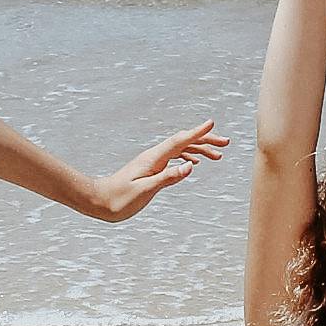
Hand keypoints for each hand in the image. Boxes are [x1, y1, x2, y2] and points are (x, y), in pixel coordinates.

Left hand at [80, 121, 229, 221]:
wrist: (99, 201)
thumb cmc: (119, 198)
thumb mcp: (145, 190)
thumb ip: (168, 177)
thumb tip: (190, 166)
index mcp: (154, 159)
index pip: (180, 141)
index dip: (198, 133)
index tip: (212, 124)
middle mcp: (154, 157)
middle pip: (184, 142)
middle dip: (205, 141)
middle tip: (226, 143)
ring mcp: (152, 162)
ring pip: (180, 150)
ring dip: (199, 150)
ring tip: (217, 156)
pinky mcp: (150, 170)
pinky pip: (174, 158)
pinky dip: (187, 157)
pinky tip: (194, 162)